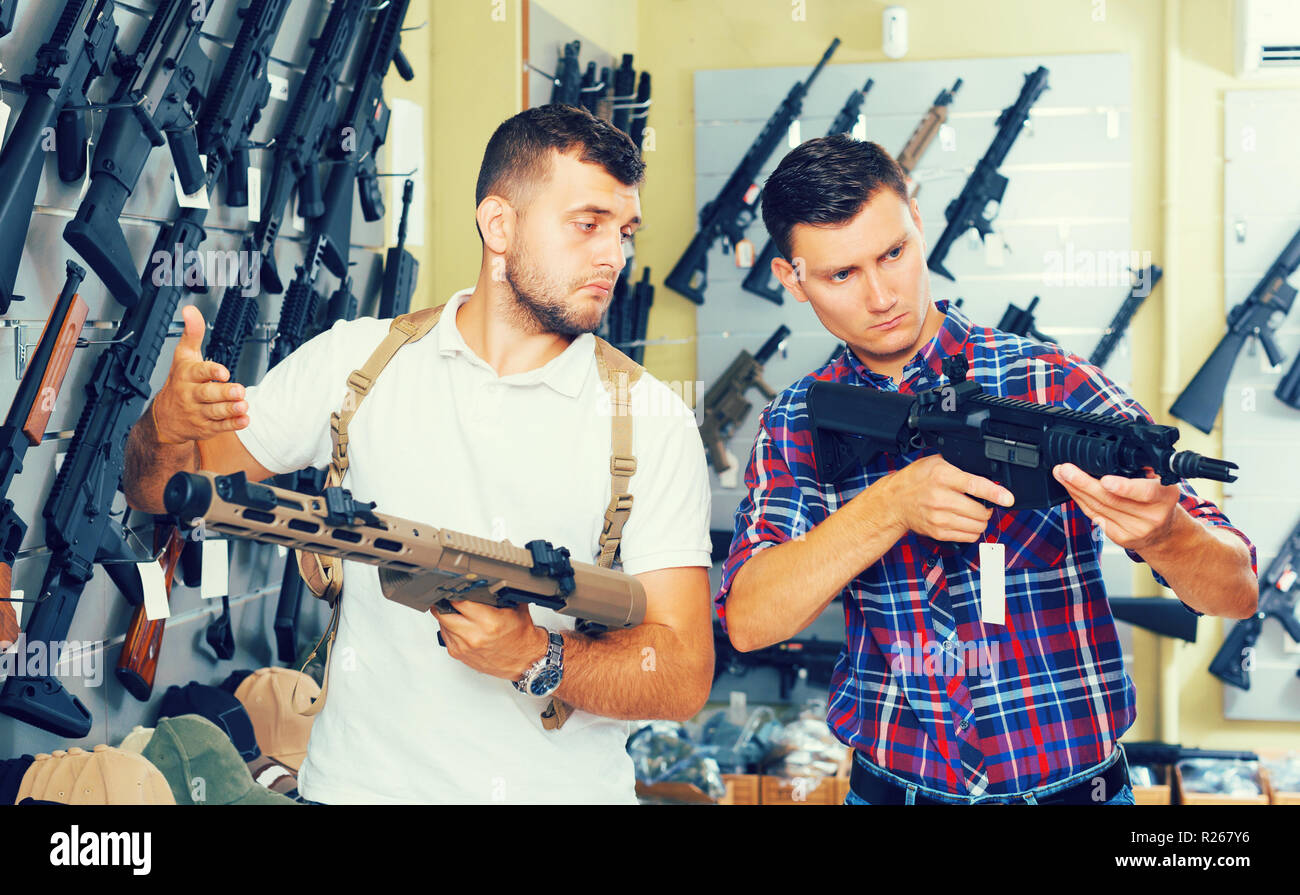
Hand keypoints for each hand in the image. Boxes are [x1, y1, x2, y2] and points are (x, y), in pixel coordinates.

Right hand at [151, 305, 248, 442]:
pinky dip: (233, 424)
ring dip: (231, 409)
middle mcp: (191, 395)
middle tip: (239, 391)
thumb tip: (191, 310)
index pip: (198, 372)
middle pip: (207, 394)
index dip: (211, 371)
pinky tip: (244, 419)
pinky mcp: (206, 427)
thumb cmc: (179, 382)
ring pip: (215, 412)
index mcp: (186, 375)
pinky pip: (220, 427)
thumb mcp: (183, 356)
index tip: (224, 372)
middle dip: (224, 393)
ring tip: (243, 405)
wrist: (165, 418)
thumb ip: (192, 333)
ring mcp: (198, 412)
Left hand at [433, 600, 548, 680]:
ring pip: (442, 624)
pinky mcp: (459, 654)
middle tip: (449, 598)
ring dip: (446, 616)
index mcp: (489, 622)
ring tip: (456, 612)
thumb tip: (484, 582)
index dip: (455, 593)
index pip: (458, 601)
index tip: (456, 589)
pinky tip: (458, 625)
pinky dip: (449, 629)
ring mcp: (464, 647)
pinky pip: (445, 636)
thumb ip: (498, 594)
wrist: (524, 660)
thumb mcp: (515, 608)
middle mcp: (474, 636)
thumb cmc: (521, 637)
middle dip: (445, 604)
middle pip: (443, 614)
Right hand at [882, 454, 1014, 541]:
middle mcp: (940, 498)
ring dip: (981, 520)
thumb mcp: (935, 463)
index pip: (974, 485)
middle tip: (982, 503)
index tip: (1008, 498)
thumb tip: (988, 476)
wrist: (895, 502)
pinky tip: (964, 522)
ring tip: (973, 513)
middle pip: (980, 510)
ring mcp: (939, 518)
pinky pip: (968, 537)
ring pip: (977, 526)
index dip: (995, 493)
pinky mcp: (938, 532)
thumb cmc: (916, 480)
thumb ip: (960, 467)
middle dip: (987, 508)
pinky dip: (972, 530)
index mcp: (942, 476)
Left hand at [1052, 463, 1180, 551]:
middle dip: (1083, 483)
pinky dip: (1081, 501)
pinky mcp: (1121, 538)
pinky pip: (1095, 516)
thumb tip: (1114, 452)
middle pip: (1111, 500)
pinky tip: (1072, 490)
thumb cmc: (1159, 500)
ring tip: (1062, 475)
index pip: (1144, 492)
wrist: (1166, 533)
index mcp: (1164, 497)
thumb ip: (1143, 470)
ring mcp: (1135, 530)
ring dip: (1076, 490)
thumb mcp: (1160, 482)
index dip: (1123, 487)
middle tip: (1065, 470)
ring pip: (1098, 508)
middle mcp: (1151, 516)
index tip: (1105, 480)